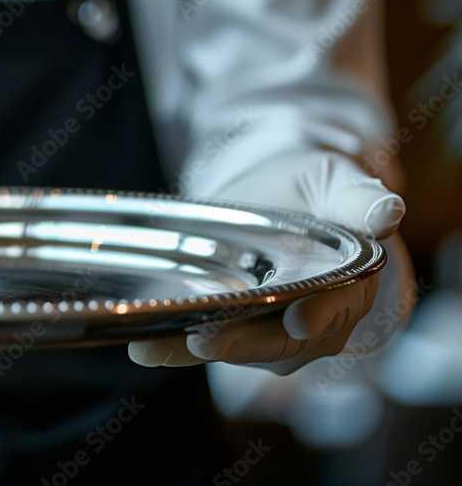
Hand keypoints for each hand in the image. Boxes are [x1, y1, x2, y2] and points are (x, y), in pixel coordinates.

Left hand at [129, 151, 406, 373]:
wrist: (270, 189)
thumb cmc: (310, 182)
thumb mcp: (334, 179)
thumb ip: (357, 197)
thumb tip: (388, 211)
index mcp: (349, 285)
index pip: (339, 307)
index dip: (321, 316)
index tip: (300, 321)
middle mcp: (312, 320)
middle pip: (281, 343)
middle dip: (244, 342)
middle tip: (206, 339)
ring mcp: (268, 330)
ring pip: (239, 350)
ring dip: (197, 351)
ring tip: (158, 345)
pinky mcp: (229, 328)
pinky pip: (201, 344)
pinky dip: (170, 349)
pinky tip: (142, 349)